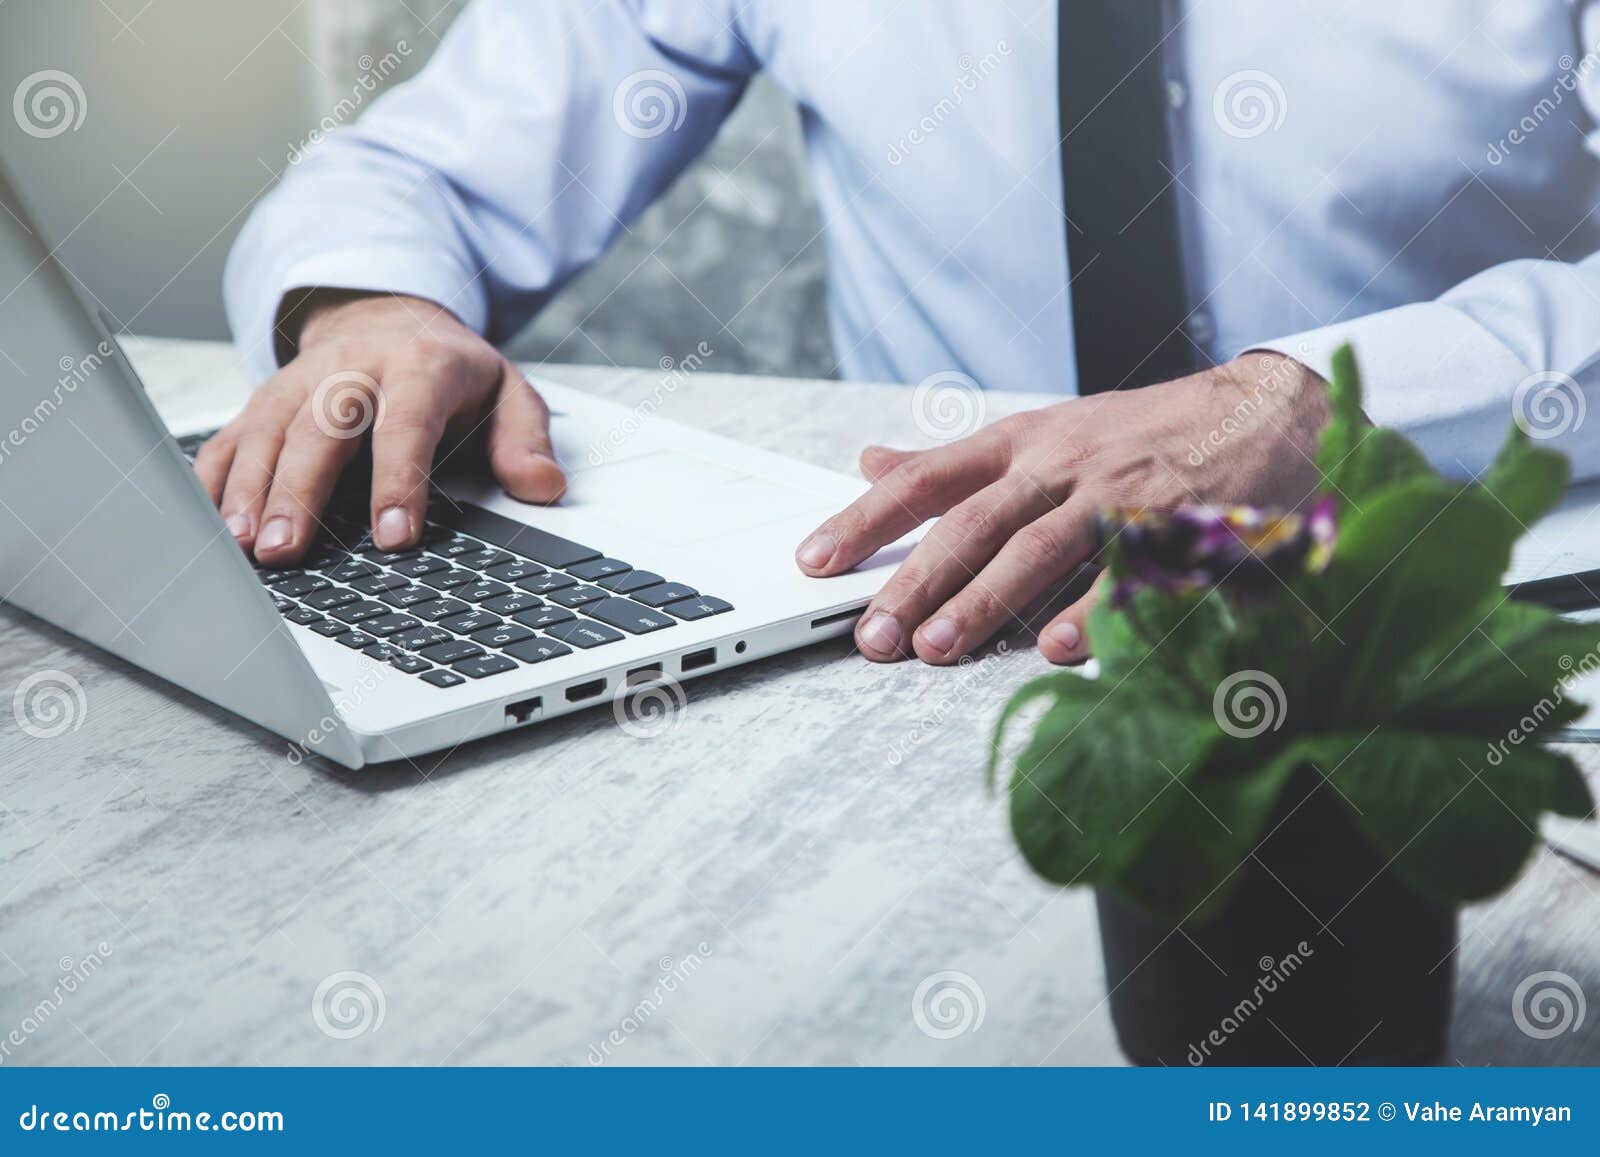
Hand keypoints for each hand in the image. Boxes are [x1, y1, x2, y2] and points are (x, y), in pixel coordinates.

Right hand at [194, 292, 564, 564]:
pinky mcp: (265, 400)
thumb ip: (525, 439)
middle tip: (286, 550)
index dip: (398, 480)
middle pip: (320, 427)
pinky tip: (207, 523)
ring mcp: (300, 382)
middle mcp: (352, 368)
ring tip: (244, 546)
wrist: (393, 318)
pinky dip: (215, 478)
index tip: (393, 537)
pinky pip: (232, 436)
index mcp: (420, 366)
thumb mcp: (507, 393)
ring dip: (249, 489)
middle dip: (299, 490)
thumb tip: (544, 486)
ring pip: (266, 430)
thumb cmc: (452, 372)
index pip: (406, 423)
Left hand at [795, 354, 1329, 664]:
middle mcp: (1060, 465)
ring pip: (1039, 549)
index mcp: (1021, 444)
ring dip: (985, 601)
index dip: (867, 518)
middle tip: (872, 635)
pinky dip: (1092, 611)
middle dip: (918, 581)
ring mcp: (1117, 495)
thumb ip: (955, 460)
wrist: (1261, 409)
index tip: (815, 560)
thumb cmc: (1136, 432)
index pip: (928, 479)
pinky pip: (1128, 575)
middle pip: (974, 524)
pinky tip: (1056, 648)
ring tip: (936, 648)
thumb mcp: (1039, 431)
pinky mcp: (1173, 528)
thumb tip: (869, 462)